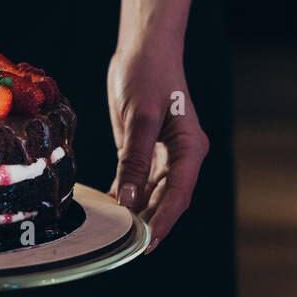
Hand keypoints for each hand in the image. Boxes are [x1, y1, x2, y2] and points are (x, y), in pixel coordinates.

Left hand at [106, 45, 208, 251]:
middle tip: (123, 247)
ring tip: (113, 233)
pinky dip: (122, 195)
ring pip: (150, 194)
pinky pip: (135, 180)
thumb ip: (134, 160)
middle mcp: (180, 157)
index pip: (177, 195)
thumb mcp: (140, 118)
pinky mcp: (143, 150)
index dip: (162, 222)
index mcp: (190, 149)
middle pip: (166, 200)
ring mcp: (162, 155)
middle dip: (147, 223)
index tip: (145, 244)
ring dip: (134, 213)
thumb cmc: (148, 76)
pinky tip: (107, 210)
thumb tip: (127, 199)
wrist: (143, 50)